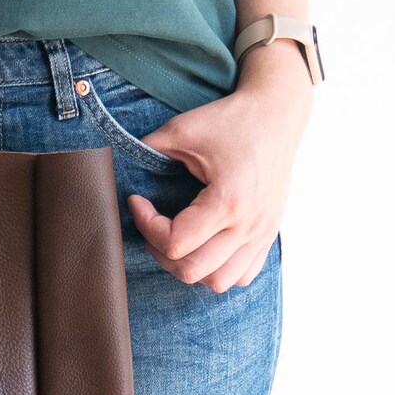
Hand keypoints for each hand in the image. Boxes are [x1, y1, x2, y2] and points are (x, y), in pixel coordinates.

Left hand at [126, 43, 312, 292]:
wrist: (278, 113)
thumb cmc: (232, 120)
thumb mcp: (182, 129)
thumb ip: (147, 151)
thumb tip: (116, 167)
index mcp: (228, 201)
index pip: (175, 244)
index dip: (145, 225)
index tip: (137, 200)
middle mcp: (249, 225)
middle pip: (192, 271)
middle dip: (160, 251)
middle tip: (151, 223)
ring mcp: (262, 233)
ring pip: (218, 282)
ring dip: (189, 266)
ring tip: (176, 237)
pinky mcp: (269, 234)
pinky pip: (242, 275)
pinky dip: (217, 268)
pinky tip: (203, 243)